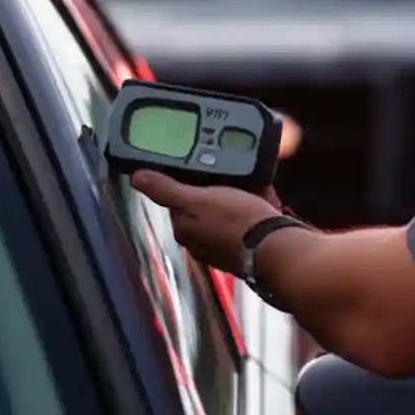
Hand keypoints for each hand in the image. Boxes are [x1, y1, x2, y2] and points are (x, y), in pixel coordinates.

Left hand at [131, 170, 281, 273]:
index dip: (190, 179)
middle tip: (229, 171)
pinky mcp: (251, 244)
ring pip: (229, 210)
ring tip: (249, 180)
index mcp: (186, 230)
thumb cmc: (235, 224)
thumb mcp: (195, 199)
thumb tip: (137, 178)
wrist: (277, 249)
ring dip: (238, 194)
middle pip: (205, 204)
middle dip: (217, 187)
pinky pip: (250, 218)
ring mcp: (227, 244)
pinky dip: (255, 204)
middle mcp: (203, 241)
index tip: (202, 164)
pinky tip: (263, 194)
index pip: (179, 198)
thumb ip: (165, 189)